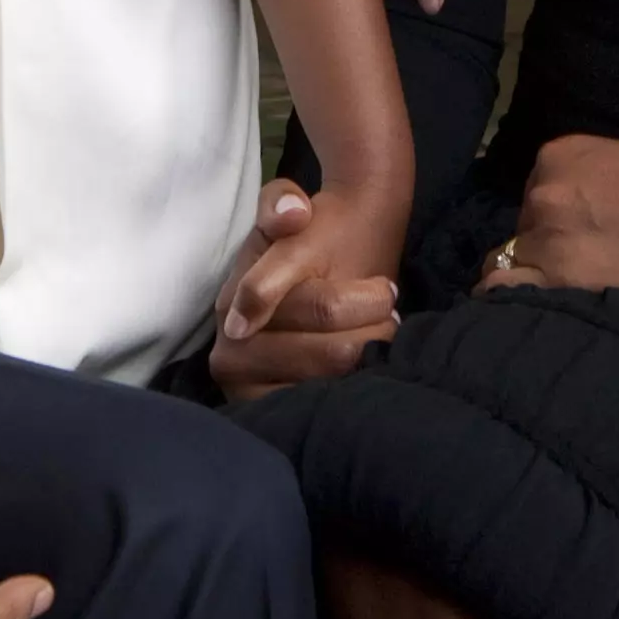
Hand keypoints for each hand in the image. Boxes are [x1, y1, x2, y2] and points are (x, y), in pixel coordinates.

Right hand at [209, 180, 402, 396]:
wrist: (312, 287)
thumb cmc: (307, 245)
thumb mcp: (287, 207)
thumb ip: (280, 202)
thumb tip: (292, 215)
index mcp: (233, 306)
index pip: (320, 309)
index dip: (365, 300)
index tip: (384, 289)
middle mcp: (230, 356)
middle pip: (332, 353)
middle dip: (371, 332)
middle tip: (388, 317)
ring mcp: (248, 393)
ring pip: (335, 385)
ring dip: (366, 361)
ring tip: (377, 339)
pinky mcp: (268, 416)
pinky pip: (320, 411)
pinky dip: (347, 394)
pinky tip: (359, 374)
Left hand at [476, 135, 618, 301]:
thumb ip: (598, 197)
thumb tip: (591, 231)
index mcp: (558, 157)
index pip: (533, 209)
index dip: (555, 235)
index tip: (583, 253)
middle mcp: (541, 193)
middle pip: (520, 241)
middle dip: (546, 263)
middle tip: (589, 284)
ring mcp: (547, 239)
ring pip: (513, 276)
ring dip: (540, 291)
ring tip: (578, 309)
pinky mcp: (563, 282)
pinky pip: (515, 304)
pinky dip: (531, 315)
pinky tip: (559, 326)